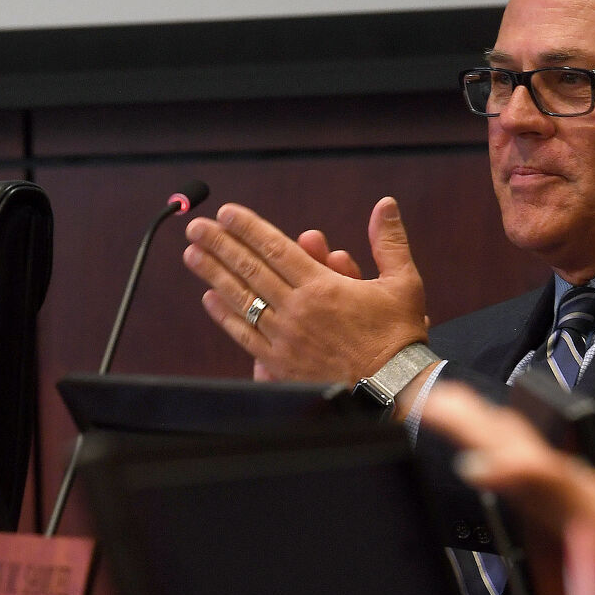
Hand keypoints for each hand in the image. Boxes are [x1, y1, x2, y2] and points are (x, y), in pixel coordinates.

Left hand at [183, 196, 428, 382]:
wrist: (394, 389)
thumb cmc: (400, 336)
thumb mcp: (403, 282)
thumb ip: (388, 241)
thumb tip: (384, 204)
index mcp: (322, 286)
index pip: (275, 248)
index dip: (248, 228)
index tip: (227, 213)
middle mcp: (297, 309)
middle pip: (249, 269)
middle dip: (219, 244)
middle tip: (196, 227)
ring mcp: (285, 338)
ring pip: (241, 299)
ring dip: (213, 274)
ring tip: (192, 255)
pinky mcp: (280, 364)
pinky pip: (245, 335)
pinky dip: (225, 316)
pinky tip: (209, 299)